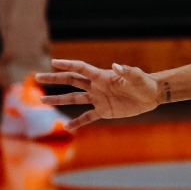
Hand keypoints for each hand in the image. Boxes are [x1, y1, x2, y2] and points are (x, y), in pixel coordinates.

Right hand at [36, 59, 161, 130]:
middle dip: (55, 79)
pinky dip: (78, 122)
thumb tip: (116, 65)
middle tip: (38, 76)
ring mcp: (99, 99)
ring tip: (43, 100)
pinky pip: (88, 117)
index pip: (80, 69)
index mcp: (102, 76)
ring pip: (75, 99)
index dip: (67, 65)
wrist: (152, 95)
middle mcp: (97, 86)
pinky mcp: (104, 111)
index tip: (53, 62)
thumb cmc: (145, 83)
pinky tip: (67, 127)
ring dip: (59, 99)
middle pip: (71, 81)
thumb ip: (127, 71)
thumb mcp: (136, 77)